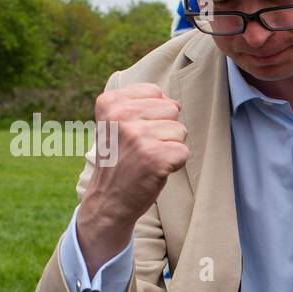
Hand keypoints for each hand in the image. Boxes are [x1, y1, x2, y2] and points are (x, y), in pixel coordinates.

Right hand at [78, 82, 188, 274]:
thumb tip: (175, 102)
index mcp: (110, 102)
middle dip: (165, 130)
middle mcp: (122, 116)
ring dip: (170, 147)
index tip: (135, 132)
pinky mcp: (154, 157)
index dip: (154, 114)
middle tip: (142, 149)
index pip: (155, 92)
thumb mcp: (115, 124)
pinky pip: (184, 152)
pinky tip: (155, 170)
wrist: (108, 199)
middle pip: (171, 109)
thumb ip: (139, 105)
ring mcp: (138, 136)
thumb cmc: (119, 159)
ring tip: (147, 159)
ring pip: (180, 130)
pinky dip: (175, 164)